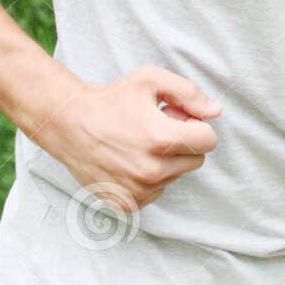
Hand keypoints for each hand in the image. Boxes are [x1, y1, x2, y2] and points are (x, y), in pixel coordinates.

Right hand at [36, 65, 220, 212]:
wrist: (69, 124)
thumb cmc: (111, 99)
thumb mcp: (151, 80)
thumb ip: (189, 93)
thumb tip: (215, 111)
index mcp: (161, 140)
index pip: (208, 141)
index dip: (196, 125)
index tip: (177, 118)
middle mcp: (151, 171)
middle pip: (195, 160)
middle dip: (183, 143)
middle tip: (157, 129)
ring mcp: (138, 191)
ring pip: (175, 176)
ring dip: (166, 161)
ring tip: (140, 143)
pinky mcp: (125, 203)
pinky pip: (155, 192)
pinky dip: (149, 179)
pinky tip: (130, 161)